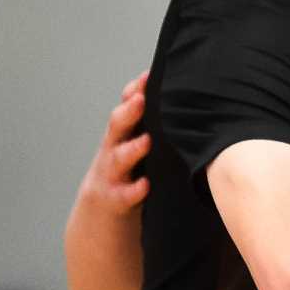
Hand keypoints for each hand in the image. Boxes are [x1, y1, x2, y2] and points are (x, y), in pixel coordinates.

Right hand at [79, 71, 151, 214]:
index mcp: (123, 134)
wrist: (100, 215)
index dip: (136, 90)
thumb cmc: (130, 173)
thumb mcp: (138, 145)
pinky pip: (123, 195)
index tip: (151, 74)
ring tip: (146, 141)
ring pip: (118, 159)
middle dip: (129, 111)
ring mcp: (111, 175)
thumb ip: (154, 124)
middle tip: (141, 98)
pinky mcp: (114, 200)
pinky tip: (145, 185)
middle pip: (117, 126)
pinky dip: (133, 190)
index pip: (127, 106)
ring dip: (132, 150)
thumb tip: (188, 96)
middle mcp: (113, 150)